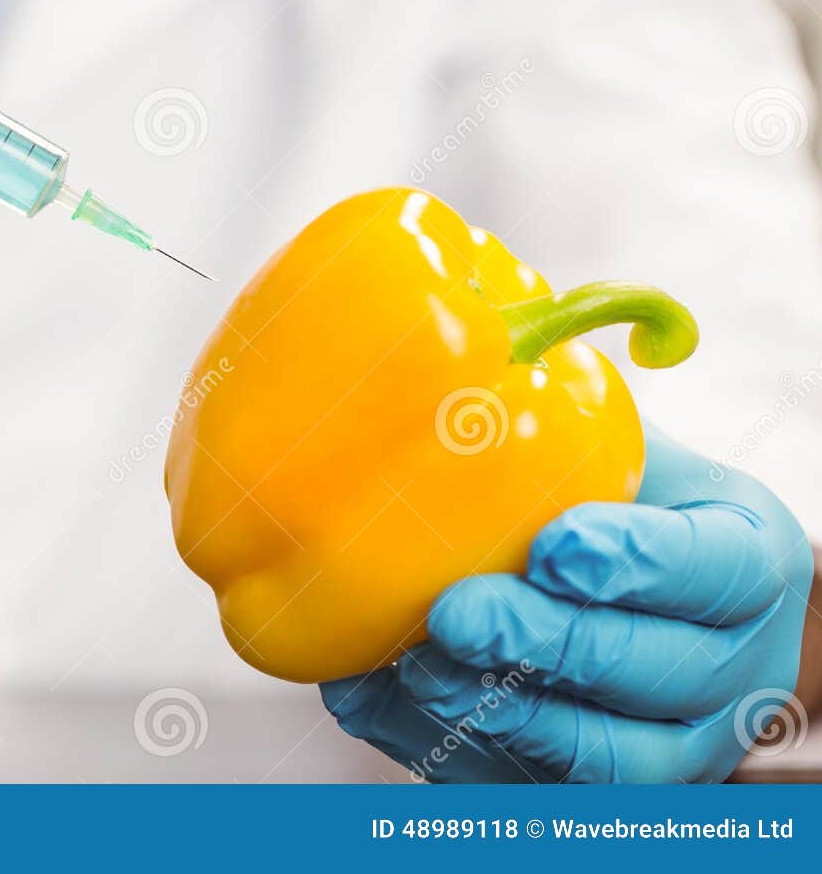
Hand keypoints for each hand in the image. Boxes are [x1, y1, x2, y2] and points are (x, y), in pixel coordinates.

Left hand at [321, 428, 813, 781]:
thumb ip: (567, 408)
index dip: (639, 562)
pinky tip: (382, 698)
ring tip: (421, 667)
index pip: (716, 569)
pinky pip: (527, 791)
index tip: (557, 543)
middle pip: (659, 674)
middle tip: (460, 612)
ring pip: (606, 759)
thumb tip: (471, 336)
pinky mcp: (590, 789)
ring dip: (507, 715)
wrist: (608, 588)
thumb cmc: (598, 495)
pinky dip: (448, 750)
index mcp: (744, 560)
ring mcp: (670, 741)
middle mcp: (727, 663)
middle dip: (554, 646)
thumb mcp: (609, 441)